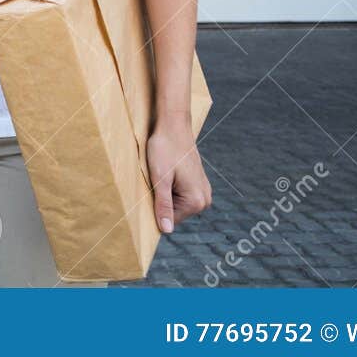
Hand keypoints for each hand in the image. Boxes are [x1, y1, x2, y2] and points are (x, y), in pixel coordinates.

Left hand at [146, 116, 211, 233]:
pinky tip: (168, 171)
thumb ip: (163, 205)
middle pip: (174, 212)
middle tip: (157, 179)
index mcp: (196, 201)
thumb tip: (166, 230)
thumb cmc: (164, 149)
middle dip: (162, 199)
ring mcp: (203, 191)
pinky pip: (180, 193)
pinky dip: (171, 186)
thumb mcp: (160, 179)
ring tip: (163, 173)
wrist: (173, 125)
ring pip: (176, 202)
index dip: (155, 208)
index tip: (151, 191)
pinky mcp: (198, 183)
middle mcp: (205, 199)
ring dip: (165, 192)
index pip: (169, 221)